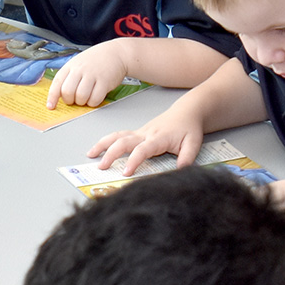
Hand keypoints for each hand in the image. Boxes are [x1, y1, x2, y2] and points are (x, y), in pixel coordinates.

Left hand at [45, 41, 131, 107]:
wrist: (117, 53)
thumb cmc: (96, 60)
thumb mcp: (78, 63)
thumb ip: (69, 76)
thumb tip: (59, 94)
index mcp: (71, 65)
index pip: (57, 83)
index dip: (52, 96)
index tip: (51, 106)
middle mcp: (80, 69)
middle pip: (67, 92)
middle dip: (69, 100)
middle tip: (74, 100)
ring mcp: (93, 75)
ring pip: (81, 97)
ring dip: (82, 102)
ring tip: (86, 98)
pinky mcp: (105, 82)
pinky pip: (95, 99)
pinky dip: (93, 102)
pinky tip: (95, 97)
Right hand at [89, 107, 204, 174]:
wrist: (186, 112)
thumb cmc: (189, 128)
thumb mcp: (194, 143)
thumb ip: (187, 158)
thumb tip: (180, 170)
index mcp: (159, 138)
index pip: (143, 149)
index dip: (134, 161)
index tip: (125, 172)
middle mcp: (146, 134)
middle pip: (124, 141)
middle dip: (111, 154)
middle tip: (102, 167)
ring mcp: (140, 132)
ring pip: (118, 135)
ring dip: (103, 144)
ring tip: (91, 155)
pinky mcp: (137, 133)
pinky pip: (118, 135)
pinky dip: (106, 141)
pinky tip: (97, 149)